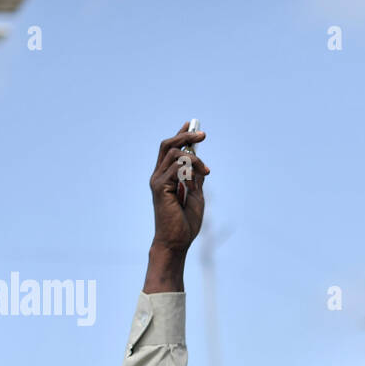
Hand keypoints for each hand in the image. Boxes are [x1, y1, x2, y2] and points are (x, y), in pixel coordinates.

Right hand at [145, 122, 209, 291]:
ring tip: (207, 172)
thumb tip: (201, 165)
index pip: (170, 150)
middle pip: (168, 146)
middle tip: (203, 134)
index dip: (181, 135)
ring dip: (195, 159)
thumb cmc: (185, 224)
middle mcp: (158, 176)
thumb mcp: (196, 196)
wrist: (177, 241)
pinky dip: (190, 169)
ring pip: (175, 154)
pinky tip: (198, 179)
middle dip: (186, 136)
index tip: (192, 124)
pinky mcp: (160, 187)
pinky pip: (176, 167)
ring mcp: (158, 180)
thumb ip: (195, 179)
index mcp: (166, 177)